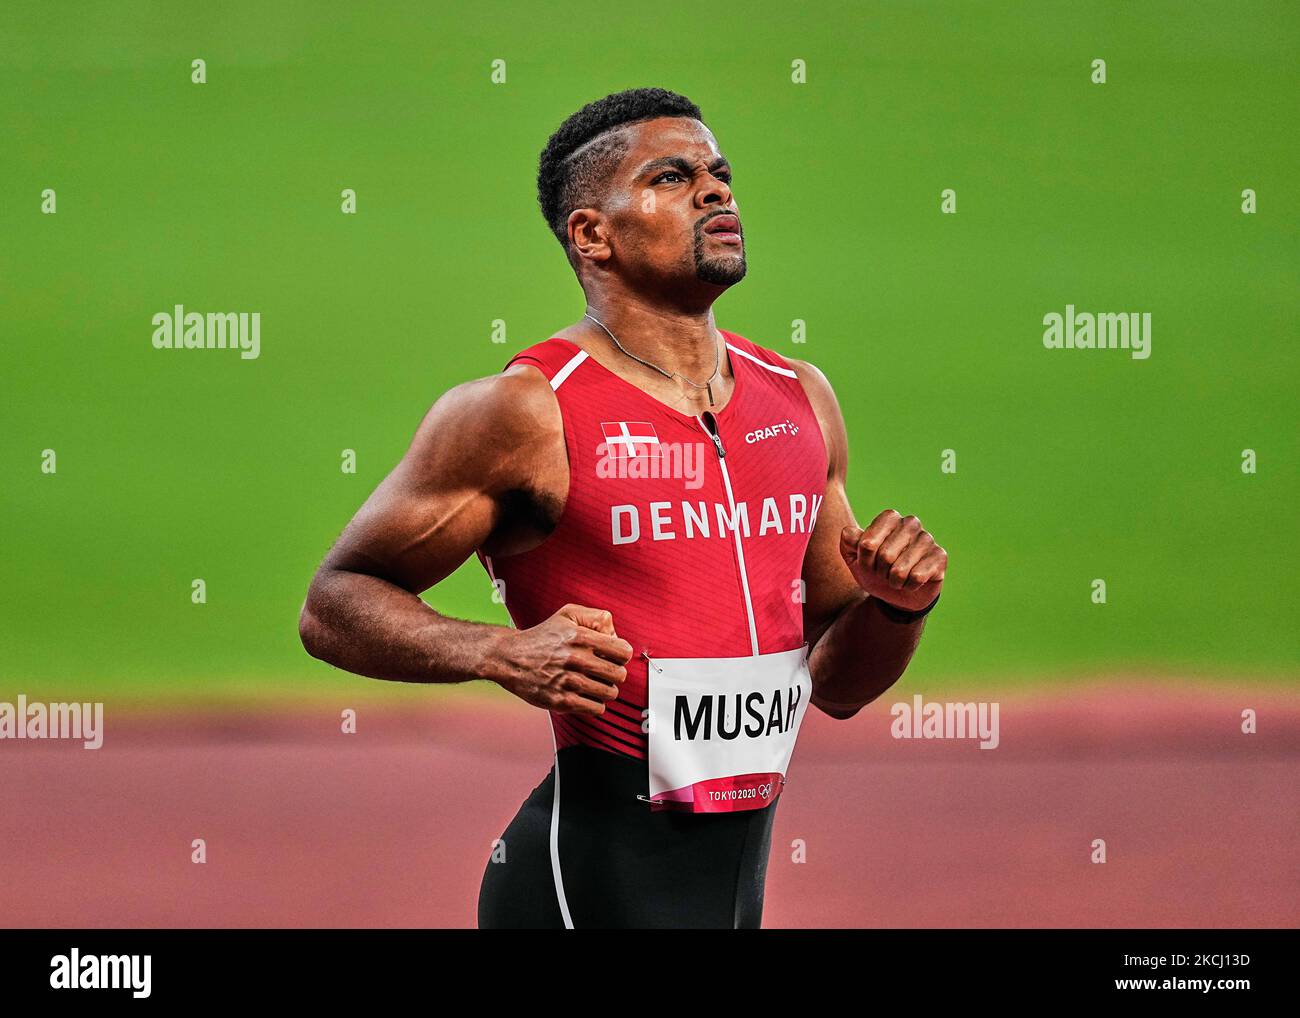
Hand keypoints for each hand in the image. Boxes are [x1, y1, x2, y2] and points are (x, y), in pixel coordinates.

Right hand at [493, 603, 632, 714]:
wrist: (509, 657)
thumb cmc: (541, 636)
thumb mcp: (568, 614)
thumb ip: (596, 618)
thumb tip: (615, 636)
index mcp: (580, 637)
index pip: (623, 652)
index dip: (620, 654)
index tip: (612, 657)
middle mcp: (576, 659)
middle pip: (619, 675)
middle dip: (614, 673)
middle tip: (603, 671)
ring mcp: (569, 682)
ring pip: (610, 693)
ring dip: (605, 689)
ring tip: (593, 683)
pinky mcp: (561, 701)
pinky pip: (596, 709)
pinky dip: (595, 704)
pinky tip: (585, 695)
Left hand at [839, 510, 946, 612]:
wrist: (897, 595)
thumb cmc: (875, 571)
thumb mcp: (855, 559)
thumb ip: (848, 544)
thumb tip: (848, 533)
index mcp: (889, 518)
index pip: (868, 543)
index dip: (865, 559)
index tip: (869, 561)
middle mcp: (910, 523)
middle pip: (884, 556)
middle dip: (880, 572)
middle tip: (885, 572)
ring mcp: (927, 538)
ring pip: (900, 569)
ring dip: (894, 581)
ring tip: (898, 578)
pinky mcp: (939, 556)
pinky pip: (917, 577)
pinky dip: (909, 586)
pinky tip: (912, 582)